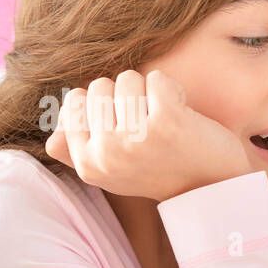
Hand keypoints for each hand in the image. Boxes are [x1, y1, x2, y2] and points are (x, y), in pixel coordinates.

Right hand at [45, 69, 252, 201]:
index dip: (104, 105)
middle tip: (150, 125)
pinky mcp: (166, 122)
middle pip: (99, 86)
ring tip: (165, 119)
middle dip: (126, 96)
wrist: (215, 189)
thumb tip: (52, 138)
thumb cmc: (164, 171)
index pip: (74, 102)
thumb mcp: (115, 172)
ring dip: (149, 91)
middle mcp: (106, 153)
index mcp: (89, 164)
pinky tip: (182, 113)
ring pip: (126, 78)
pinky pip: (156, 78)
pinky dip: (172, 89)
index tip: (127, 128)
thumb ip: (80, 153)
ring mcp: (135, 138)